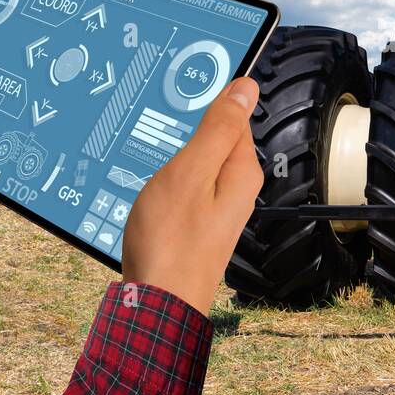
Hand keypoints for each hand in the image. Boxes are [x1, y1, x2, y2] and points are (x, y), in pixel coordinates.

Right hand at [121, 76, 262, 311]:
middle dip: (186, 128)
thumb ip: (218, 130)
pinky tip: (148, 185)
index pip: (233, 115)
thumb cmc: (171, 244)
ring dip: (171, 155)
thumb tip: (246, 88)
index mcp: (241, 171)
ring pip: (195, 163)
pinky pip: (184, 186)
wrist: (157, 305)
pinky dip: (165, 179)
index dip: (206, 100)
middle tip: (156, 126)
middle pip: (213, 138)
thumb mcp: (191, 174)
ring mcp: (216, 207)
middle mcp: (235, 188)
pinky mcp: (197, 222)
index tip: (178, 92)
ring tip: (148, 155)